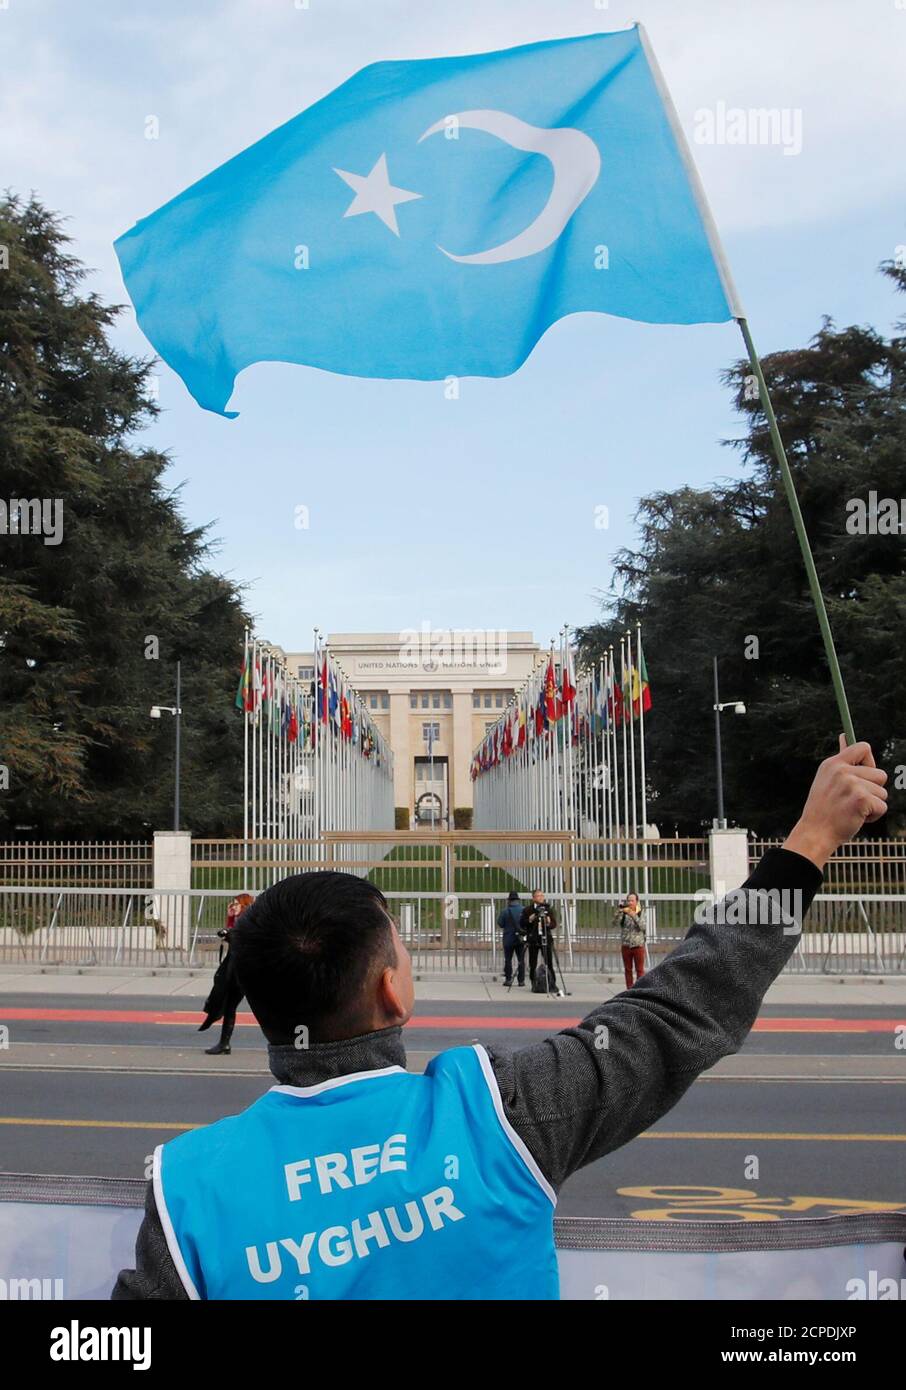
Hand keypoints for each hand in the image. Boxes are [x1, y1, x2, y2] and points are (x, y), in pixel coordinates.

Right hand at [783, 735, 887, 869]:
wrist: (815, 833)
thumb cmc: (823, 808)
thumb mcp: (827, 779)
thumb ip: (842, 761)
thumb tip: (845, 736)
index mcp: (833, 763)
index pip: (863, 747)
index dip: (870, 761)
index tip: (864, 774)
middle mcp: (842, 771)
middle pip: (880, 774)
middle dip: (873, 789)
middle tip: (853, 800)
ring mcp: (851, 784)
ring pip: (882, 792)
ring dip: (873, 804)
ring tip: (853, 810)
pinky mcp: (861, 799)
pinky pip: (882, 806)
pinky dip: (873, 816)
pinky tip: (857, 818)